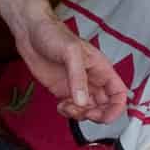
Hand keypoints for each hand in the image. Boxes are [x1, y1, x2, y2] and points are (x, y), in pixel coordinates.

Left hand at [13, 15, 128, 123]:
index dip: (117, 108)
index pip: (119, 92)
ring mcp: (77, 86)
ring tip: (67, 106)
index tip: (105, 117)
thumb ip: (78, 78)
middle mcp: (92, 79)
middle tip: (83, 113)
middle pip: (105, 106)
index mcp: (101, 68)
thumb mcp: (70, 52)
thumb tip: (83, 101)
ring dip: (80, 115)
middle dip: (96, 115)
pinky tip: (59, 105)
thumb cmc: (53, 34)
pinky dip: (68, 113)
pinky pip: (72, 109)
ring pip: (88, 110)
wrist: (30, 32)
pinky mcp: (63, 91)